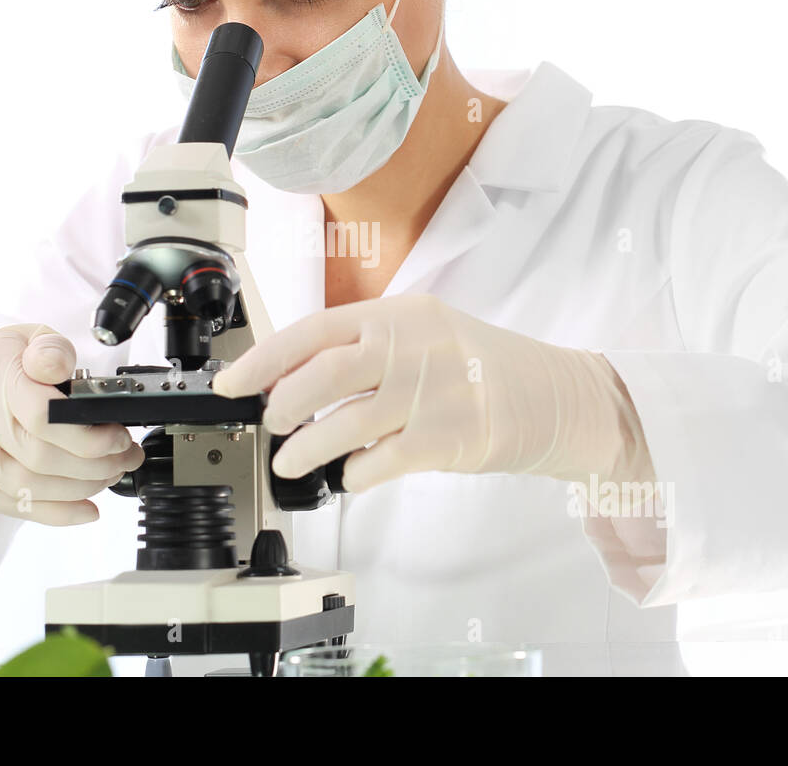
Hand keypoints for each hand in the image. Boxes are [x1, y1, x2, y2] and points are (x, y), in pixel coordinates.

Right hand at [0, 324, 144, 524]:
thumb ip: (48, 348)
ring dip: (87, 486)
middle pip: (46, 458)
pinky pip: (22, 509)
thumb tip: (60, 365)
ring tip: (113, 472)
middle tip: (127, 454)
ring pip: (37, 488)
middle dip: (99, 462)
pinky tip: (90, 508)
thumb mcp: (16, 339)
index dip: (89, 434)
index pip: (44, 418)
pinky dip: (61, 514)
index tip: (119, 433)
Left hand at [211, 295, 649, 492]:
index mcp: (400, 313)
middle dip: (283, 405)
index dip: (264, 359)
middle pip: (324, 374)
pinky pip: (381, 461)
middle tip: (271, 423)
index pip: (315, 329)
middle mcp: (414, 345)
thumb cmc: (480, 367)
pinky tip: (351, 474)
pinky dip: (354, 473)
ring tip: (292, 461)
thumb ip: (365, 349)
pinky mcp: (451, 437)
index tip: (232, 384)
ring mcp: (434, 392)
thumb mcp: (423, 334)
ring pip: (345, 423)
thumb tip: (293, 378)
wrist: (556, 396)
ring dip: (307, 448)